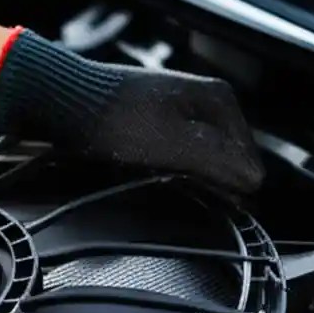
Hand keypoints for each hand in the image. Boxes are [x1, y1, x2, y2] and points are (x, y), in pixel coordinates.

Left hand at [0, 29, 263, 194]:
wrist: (59, 102)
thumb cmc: (110, 118)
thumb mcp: (172, 145)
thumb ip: (217, 163)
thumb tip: (254, 181)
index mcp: (217, 100)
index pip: (247, 157)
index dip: (236, 189)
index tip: (225, 212)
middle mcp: (201, 102)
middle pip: (224, 159)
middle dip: (212, 184)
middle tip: (192, 203)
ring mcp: (177, 112)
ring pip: (198, 161)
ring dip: (189, 181)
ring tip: (170, 192)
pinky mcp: (152, 125)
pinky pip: (173, 158)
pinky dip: (168, 174)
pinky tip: (152, 181)